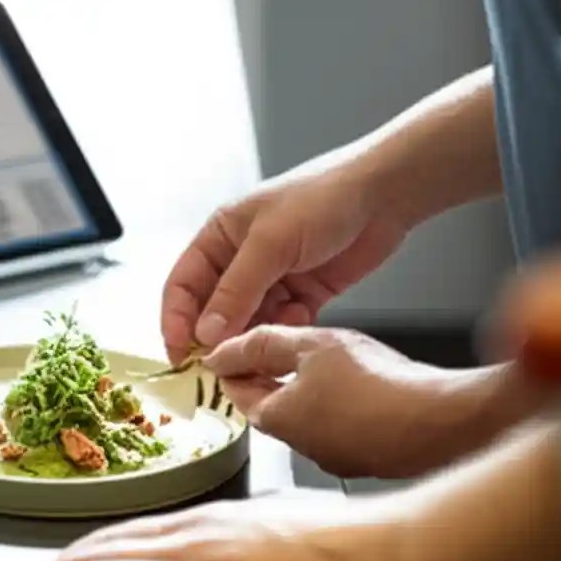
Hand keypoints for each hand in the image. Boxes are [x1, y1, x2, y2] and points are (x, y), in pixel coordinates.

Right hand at [161, 160, 408, 362]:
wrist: (385, 194)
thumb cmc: (320, 200)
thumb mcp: (270, 243)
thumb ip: (235, 291)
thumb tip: (204, 334)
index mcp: (219, 237)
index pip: (183, 285)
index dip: (176, 320)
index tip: (179, 355)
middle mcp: (240, 259)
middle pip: (213, 309)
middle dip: (215, 336)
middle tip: (219, 366)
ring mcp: (272, 277)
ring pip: (248, 320)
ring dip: (253, 335)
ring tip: (262, 347)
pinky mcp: (303, 292)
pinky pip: (282, 323)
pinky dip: (286, 329)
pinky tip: (297, 320)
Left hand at [204, 325, 527, 477]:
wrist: (443, 422)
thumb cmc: (378, 386)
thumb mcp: (311, 345)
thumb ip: (262, 344)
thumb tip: (222, 352)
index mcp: (276, 420)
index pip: (237, 393)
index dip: (234, 366)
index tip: (232, 351)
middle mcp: (301, 447)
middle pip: (273, 406)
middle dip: (272, 377)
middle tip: (278, 349)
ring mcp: (337, 457)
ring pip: (310, 417)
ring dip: (310, 391)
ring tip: (327, 361)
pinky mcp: (370, 459)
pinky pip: (345, 428)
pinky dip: (345, 406)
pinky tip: (365, 386)